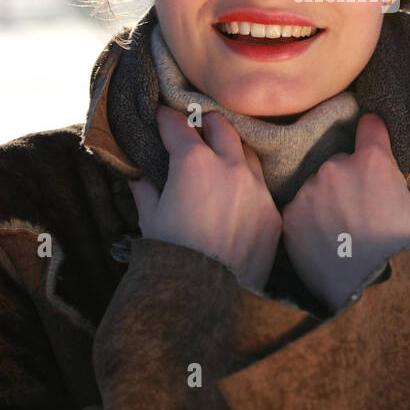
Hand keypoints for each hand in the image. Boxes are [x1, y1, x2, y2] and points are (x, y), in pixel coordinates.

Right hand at [129, 106, 281, 292]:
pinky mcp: (272, 212)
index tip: (159, 116)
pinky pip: (262, 187)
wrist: (204, 293)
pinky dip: (247, 184)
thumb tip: (138, 175)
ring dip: (232, 149)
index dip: (165, 118)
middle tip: (193, 129)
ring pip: (247, 152)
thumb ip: (145, 189)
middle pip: (221, 126)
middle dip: (205, 122)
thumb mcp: (150, 218)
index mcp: (194, 163)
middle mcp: (230, 167)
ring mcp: (257, 188)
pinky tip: (237, 194)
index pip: (177, 126)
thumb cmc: (171, 254)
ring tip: (220, 157)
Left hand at [281, 112, 409, 312]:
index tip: (374, 145)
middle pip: (341, 158)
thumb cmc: (402, 252)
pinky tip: (325, 240)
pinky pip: (300, 207)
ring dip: (327, 197)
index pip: (369, 124)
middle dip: (350, 176)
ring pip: (318, 183)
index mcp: (372, 161)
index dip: (374, 135)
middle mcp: (337, 167)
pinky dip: (309, 219)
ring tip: (342, 228)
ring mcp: (310, 190)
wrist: (370, 294)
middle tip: (362, 207)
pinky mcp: (291, 214)